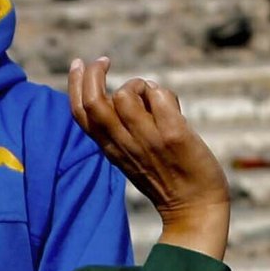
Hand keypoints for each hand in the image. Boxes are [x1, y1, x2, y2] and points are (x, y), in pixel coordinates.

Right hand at [67, 57, 230, 258]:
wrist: (195, 209)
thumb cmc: (166, 178)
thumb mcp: (133, 155)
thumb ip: (124, 128)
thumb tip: (132, 90)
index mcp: (110, 149)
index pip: (80, 113)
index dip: (74, 85)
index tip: (80, 65)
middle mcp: (124, 144)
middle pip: (95, 102)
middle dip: (94, 74)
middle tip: (103, 61)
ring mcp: (148, 140)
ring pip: (126, 95)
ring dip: (138, 84)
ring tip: (153, 97)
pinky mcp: (173, 135)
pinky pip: (160, 96)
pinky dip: (163, 93)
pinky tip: (173, 106)